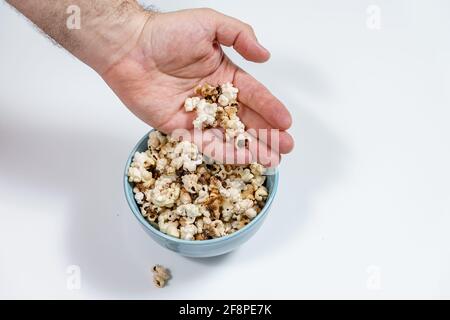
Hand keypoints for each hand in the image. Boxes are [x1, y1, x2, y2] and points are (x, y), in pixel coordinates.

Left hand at [101, 8, 293, 164]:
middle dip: (268, 134)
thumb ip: (241, 36)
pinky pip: (205, 143)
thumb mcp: (210, 23)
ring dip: (252, 148)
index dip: (271, 108)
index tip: (286, 122)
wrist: (129, 48)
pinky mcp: (179, 128)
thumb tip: (265, 56)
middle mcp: (213, 97)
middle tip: (285, 147)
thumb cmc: (166, 33)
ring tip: (272, 159)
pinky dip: (225, 152)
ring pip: (229, 135)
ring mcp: (197, 115)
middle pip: (246, 120)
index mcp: (224, 75)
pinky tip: (243, 158)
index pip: (253, 95)